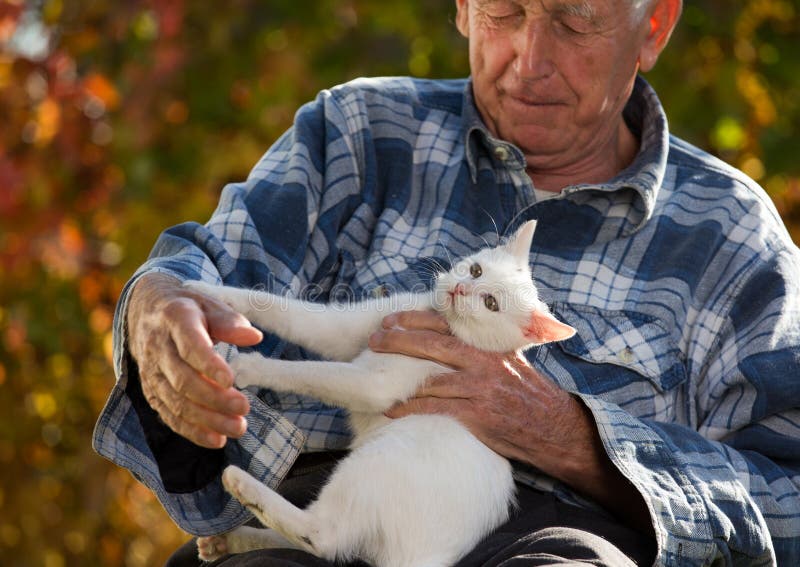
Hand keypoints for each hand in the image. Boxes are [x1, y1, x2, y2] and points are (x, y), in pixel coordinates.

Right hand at [127, 272, 262, 448]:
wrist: (145, 311)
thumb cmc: (188, 308)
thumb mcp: (208, 304)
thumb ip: (229, 321)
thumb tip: (254, 337)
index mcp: (175, 319)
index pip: (189, 345)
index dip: (209, 364)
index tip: (232, 380)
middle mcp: (158, 348)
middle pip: (183, 380)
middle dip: (214, 398)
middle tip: (244, 407)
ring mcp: (151, 372)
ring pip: (176, 402)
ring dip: (208, 420)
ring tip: (238, 428)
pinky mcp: (151, 391)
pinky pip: (169, 415)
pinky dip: (192, 431)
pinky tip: (217, 440)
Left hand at [368, 311, 595, 479]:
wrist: (552, 427)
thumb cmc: (527, 392)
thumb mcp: (509, 358)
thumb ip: (483, 345)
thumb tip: (450, 332)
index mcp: (488, 345)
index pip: (447, 324)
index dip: (415, 319)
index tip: (391, 317)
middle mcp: (483, 363)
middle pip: (433, 345)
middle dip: (399, 340)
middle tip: (374, 339)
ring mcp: (481, 389)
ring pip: (432, 379)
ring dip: (400, 379)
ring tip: (375, 379)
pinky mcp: (478, 416)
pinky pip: (437, 410)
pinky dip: (412, 409)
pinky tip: (392, 410)